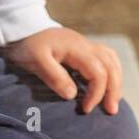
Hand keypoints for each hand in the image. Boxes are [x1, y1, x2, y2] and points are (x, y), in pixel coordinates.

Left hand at [0, 26, 123, 113]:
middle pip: (111, 66)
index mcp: (76, 48)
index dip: (96, 93)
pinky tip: (107, 85)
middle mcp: (85, 45)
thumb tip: (72, 95)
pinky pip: (107, 58)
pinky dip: (111, 72)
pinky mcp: (83, 48)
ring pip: (112, 60)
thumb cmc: (28, 45)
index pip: (98, 71)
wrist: (23, 28)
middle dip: (113, 89)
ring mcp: (85, 45)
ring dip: (115, 81)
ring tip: (113, 101)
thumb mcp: (36, 61)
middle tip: (111, 111)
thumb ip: (54, 76)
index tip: (85, 109)